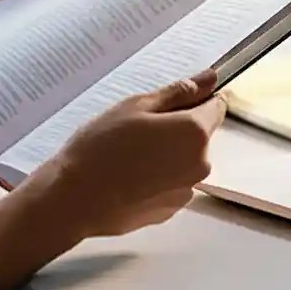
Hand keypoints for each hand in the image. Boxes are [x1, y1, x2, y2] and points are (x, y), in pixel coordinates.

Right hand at [41, 70, 226, 238]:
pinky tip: (128, 178)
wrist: (74, 200)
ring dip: (166, 156)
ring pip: (184, 161)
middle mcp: (200, 164)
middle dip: (176, 129)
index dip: (196, 100)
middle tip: (137, 130)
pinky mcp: (170, 210)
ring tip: (128, 157)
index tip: (171, 103)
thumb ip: (179, 92)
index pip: (216, 106)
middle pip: (199, 136)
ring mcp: (186, 191)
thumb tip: (209, 79)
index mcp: (195, 133)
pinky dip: (157, 179)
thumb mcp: (136, 107)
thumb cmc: (101, 149)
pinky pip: (171, 184)